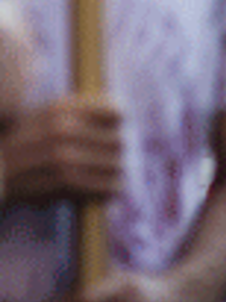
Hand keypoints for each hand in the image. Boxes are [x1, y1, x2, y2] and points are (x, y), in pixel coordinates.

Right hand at [2, 95, 122, 203]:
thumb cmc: (25, 146)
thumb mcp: (46, 117)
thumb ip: (81, 112)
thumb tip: (124, 114)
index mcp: (62, 108)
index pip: (116, 113)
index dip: (116, 127)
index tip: (109, 135)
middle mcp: (63, 128)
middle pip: (118, 141)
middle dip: (115, 154)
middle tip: (108, 163)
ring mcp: (63, 154)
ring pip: (115, 165)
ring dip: (113, 175)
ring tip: (106, 179)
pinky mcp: (64, 180)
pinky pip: (105, 186)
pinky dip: (108, 192)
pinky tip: (103, 193)